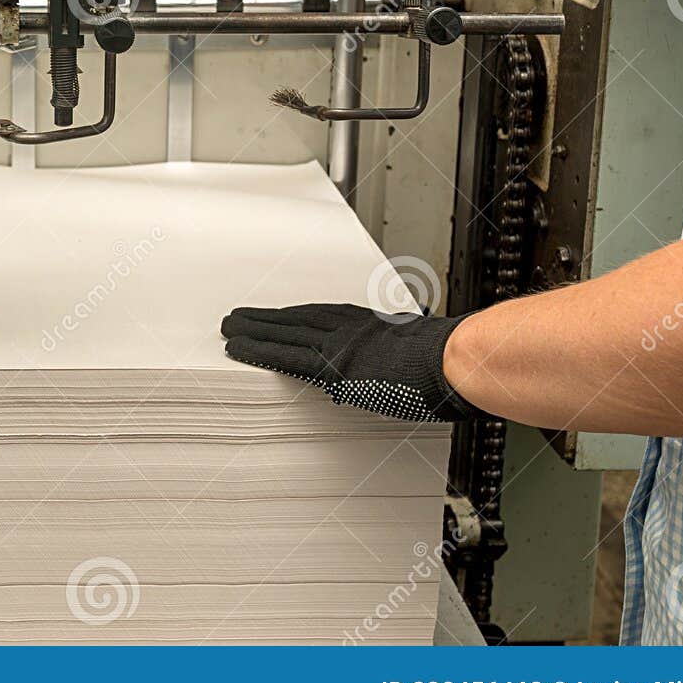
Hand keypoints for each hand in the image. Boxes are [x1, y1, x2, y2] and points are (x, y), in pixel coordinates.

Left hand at [220, 303, 483, 422]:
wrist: (455, 360)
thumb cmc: (450, 359)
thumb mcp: (422, 348)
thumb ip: (400, 352)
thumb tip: (396, 363)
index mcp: (370, 325)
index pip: (323, 318)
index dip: (295, 318)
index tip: (277, 317)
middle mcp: (349, 330)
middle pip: (297, 321)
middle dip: (266, 320)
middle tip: (238, 317)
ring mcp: (339, 346)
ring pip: (284, 334)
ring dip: (252, 330)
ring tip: (227, 327)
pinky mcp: (332, 365)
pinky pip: (285, 356)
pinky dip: (258, 350)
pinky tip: (238, 347)